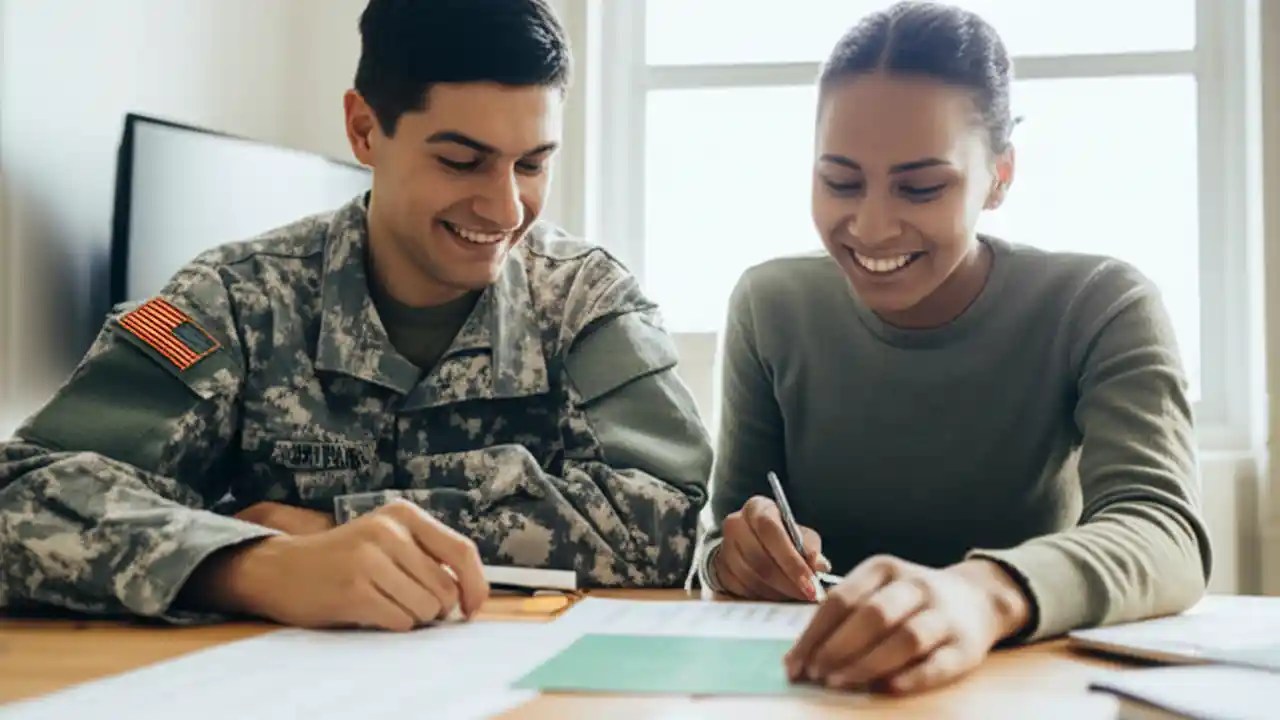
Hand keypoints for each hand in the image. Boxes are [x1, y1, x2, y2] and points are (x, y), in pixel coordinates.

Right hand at [189, 499, 488, 630]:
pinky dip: (391, 624)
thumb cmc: (346, 558)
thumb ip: (428, 555)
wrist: (282, 568)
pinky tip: (368, 610)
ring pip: (425, 608)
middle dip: (436, 607)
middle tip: (407, 602)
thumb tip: (473, 594)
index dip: (476, 584)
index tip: (473, 607)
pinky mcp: (353, 589)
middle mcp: (388, 531)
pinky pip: (399, 621)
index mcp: (404, 514)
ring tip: (385, 602)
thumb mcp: (388, 538)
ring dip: (412, 617)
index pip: (462, 550)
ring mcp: (369, 559)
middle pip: (445, 588)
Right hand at [714, 496, 830, 601]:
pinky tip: (777, 596)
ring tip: (794, 596)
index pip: (771, 531)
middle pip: (760, 559)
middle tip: (807, 596)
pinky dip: (763, 596)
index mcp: (756, 508)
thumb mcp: (800, 534)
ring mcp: (724, 548)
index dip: (791, 560)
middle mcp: (735, 524)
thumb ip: (810, 548)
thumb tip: (819, 564)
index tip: (810, 583)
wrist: (750, 542)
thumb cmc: (780, 536)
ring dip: (777, 592)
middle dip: (787, 582)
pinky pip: (742, 589)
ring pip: (751, 577)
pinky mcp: (719, 569)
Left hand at [786, 556, 1030, 694]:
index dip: (815, 633)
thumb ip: (845, 616)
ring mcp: (943, 615)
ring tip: (839, 682)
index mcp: (884, 568)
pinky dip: (910, 679)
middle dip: (837, 647)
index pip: (841, 599)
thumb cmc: (911, 600)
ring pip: (904, 638)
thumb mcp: (878, 590)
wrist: (978, 598)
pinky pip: (937, 664)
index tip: (794, 662)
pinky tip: (885, 690)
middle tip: (815, 674)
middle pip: (872, 615)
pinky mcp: (966, 646)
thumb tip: (802, 656)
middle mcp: (915, 586)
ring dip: (867, 664)